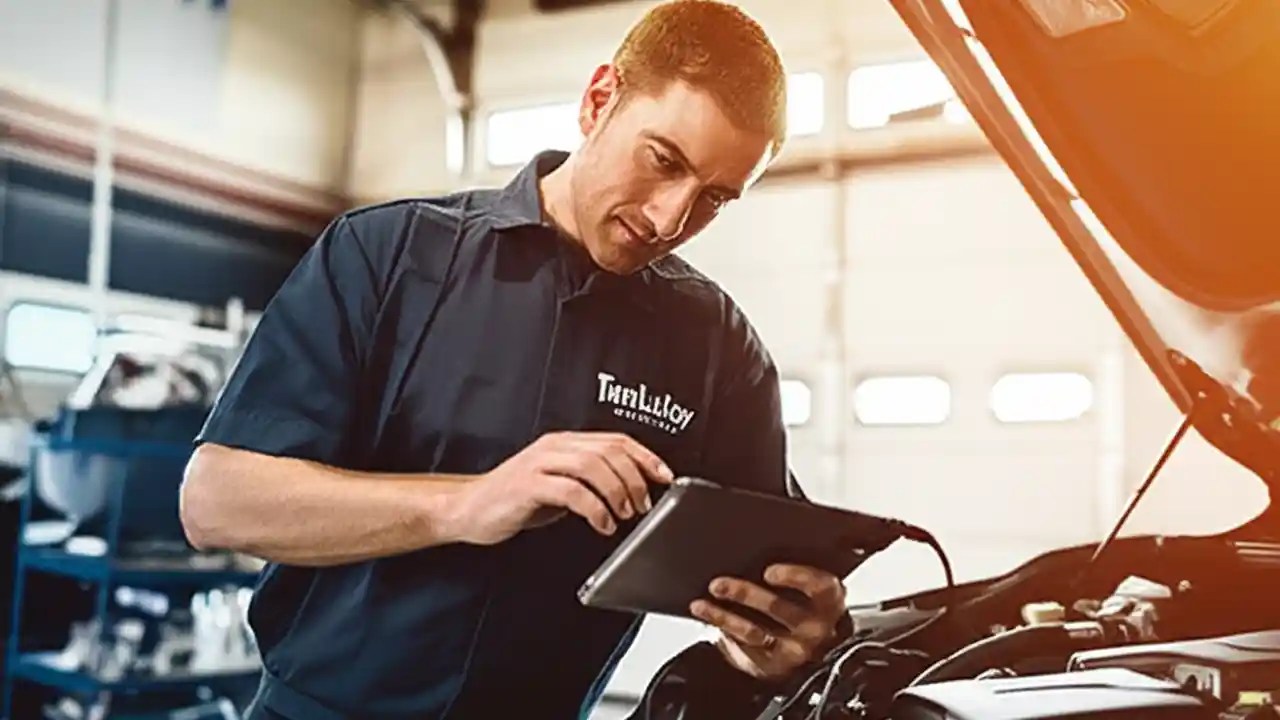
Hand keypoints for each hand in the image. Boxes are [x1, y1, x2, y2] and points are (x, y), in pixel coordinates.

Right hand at [452, 431, 673, 544]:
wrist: (470, 509)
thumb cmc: (516, 499)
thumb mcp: (559, 485)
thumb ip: (589, 481)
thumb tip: (632, 491)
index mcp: (565, 443)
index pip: (616, 440)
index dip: (646, 456)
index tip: (666, 476)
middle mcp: (555, 447)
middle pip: (609, 451)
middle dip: (635, 479)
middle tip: (644, 505)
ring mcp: (540, 464)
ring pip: (594, 466)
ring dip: (618, 492)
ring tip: (625, 515)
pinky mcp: (528, 485)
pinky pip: (572, 491)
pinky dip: (595, 509)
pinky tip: (602, 524)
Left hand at [690, 564, 846, 680]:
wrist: (807, 645)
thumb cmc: (804, 602)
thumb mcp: (810, 585)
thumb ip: (797, 569)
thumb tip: (758, 541)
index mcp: (830, 600)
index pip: (819, 586)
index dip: (795, 577)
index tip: (768, 571)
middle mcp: (817, 628)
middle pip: (779, 608)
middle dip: (744, 594)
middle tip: (717, 584)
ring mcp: (795, 650)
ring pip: (756, 632)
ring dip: (724, 617)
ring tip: (701, 605)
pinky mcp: (774, 665)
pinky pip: (744, 648)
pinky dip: (723, 629)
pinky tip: (708, 617)